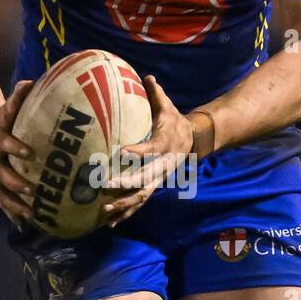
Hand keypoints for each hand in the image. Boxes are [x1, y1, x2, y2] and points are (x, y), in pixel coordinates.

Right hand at [0, 79, 37, 226]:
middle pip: (1, 173)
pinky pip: (3, 202)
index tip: (29, 153)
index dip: (14, 147)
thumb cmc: (6, 117)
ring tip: (30, 214)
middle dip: (15, 183)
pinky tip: (24, 227)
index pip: (5, 141)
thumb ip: (19, 95)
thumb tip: (32, 82)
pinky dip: (13, 214)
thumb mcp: (9, 105)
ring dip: (14, 205)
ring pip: (0, 192)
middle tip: (32, 190)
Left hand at [101, 74, 195, 226]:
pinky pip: (140, 202)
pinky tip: (112, 222)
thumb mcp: (168, 106)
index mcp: (165, 145)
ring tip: (105, 211)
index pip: (151, 149)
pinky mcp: (154, 185)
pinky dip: (127, 212)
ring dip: (124, 204)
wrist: (195, 140)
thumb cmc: (175, 121)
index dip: (138, 151)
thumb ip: (156, 93)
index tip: (122, 150)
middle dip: (126, 184)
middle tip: (106, 185)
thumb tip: (146, 76)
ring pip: (142, 196)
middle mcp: (163, 166)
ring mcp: (159, 178)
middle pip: (145, 179)